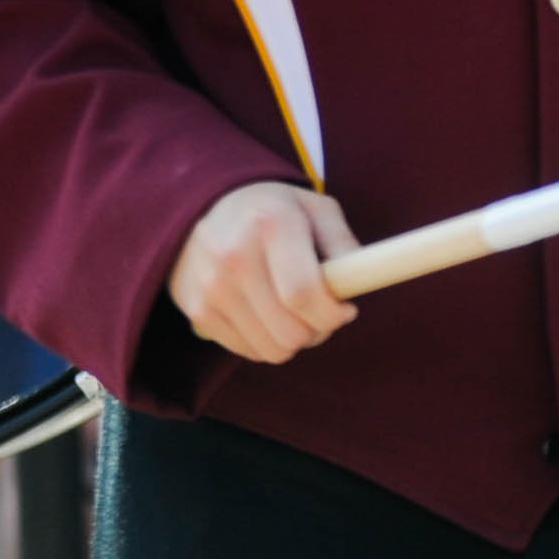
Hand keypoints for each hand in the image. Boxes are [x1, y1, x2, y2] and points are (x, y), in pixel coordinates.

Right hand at [168, 180, 357, 363]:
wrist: (198, 207)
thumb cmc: (271, 211)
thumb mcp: (315, 208)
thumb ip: (343, 243)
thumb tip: (361, 281)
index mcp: (271, 225)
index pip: (304, 294)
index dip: (333, 314)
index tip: (345, 310)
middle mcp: (235, 257)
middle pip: (290, 332)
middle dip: (318, 331)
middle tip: (321, 313)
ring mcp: (211, 288)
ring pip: (272, 350)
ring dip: (293, 340)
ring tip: (294, 314)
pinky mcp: (197, 311)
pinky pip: (248, 351)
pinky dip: (266, 341)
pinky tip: (266, 315)